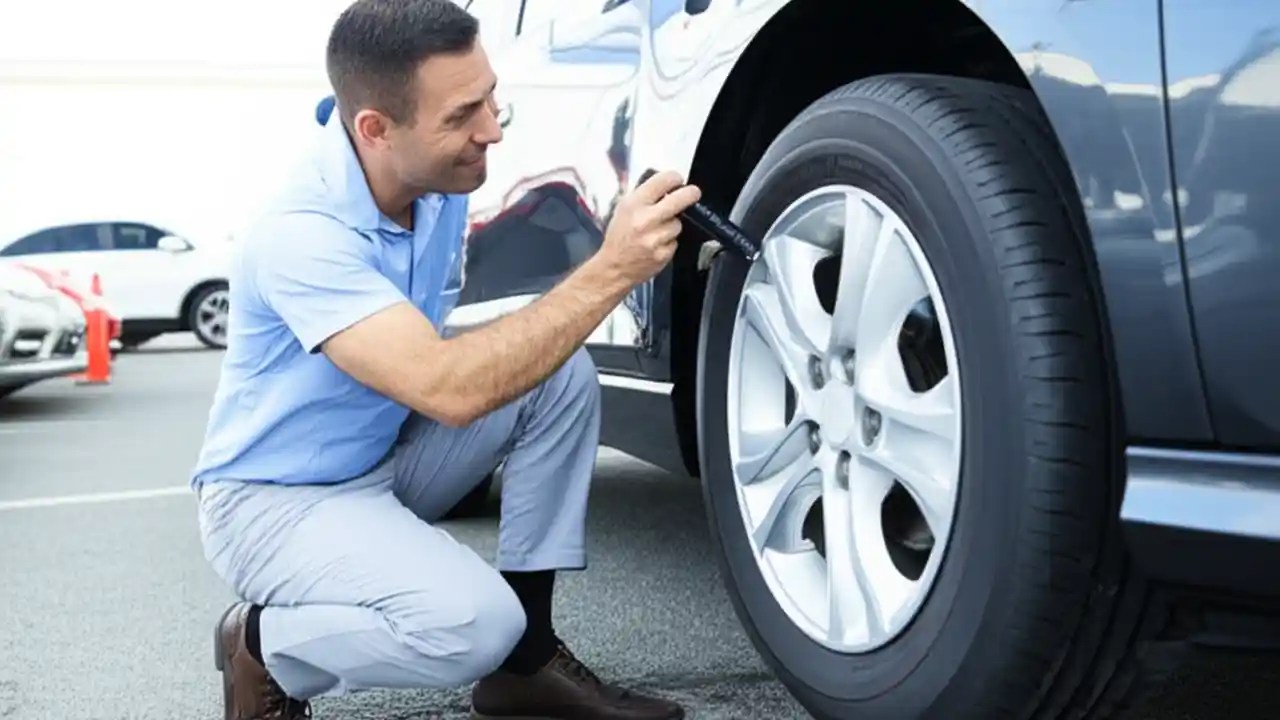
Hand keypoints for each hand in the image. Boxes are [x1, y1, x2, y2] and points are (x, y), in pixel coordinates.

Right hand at [598, 170, 701, 286]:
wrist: (614, 267)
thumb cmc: (619, 237)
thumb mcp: (623, 209)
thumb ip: (645, 196)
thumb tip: (668, 185)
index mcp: (634, 204)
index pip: (664, 180)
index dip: (674, 178)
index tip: (677, 180)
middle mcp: (645, 220)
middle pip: (681, 199)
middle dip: (691, 193)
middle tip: (693, 193)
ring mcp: (656, 238)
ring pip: (678, 223)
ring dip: (672, 224)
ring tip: (658, 230)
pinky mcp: (664, 253)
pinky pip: (675, 240)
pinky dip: (669, 241)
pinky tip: (657, 243)